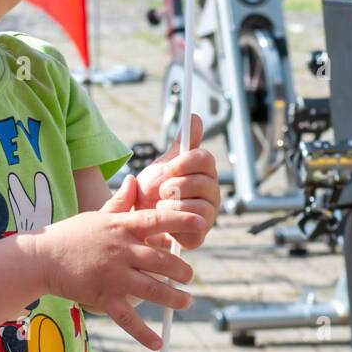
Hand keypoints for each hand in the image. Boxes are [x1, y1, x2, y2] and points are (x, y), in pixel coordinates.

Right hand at [32, 180, 201, 349]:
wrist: (41, 258)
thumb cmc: (72, 235)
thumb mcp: (97, 215)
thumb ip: (120, 202)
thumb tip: (134, 179)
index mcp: (121, 227)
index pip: (156, 220)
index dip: (180, 221)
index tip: (202, 223)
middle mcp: (120, 250)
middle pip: (160, 259)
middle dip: (181, 270)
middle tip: (190, 276)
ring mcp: (112, 275)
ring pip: (151, 288)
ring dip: (173, 298)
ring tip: (186, 302)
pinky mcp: (103, 297)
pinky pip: (127, 318)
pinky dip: (143, 333)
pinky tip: (158, 342)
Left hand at [135, 114, 218, 250]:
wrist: (139, 220)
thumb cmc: (154, 190)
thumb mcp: (165, 164)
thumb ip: (180, 144)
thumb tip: (194, 117)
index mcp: (203, 172)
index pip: (205, 159)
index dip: (186, 162)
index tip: (168, 168)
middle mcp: (211, 191)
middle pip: (203, 182)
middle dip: (177, 186)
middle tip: (162, 191)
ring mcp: (209, 213)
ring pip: (199, 205)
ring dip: (173, 205)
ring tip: (161, 206)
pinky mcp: (200, 234)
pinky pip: (194, 225)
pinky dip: (175, 221)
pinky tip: (166, 222)